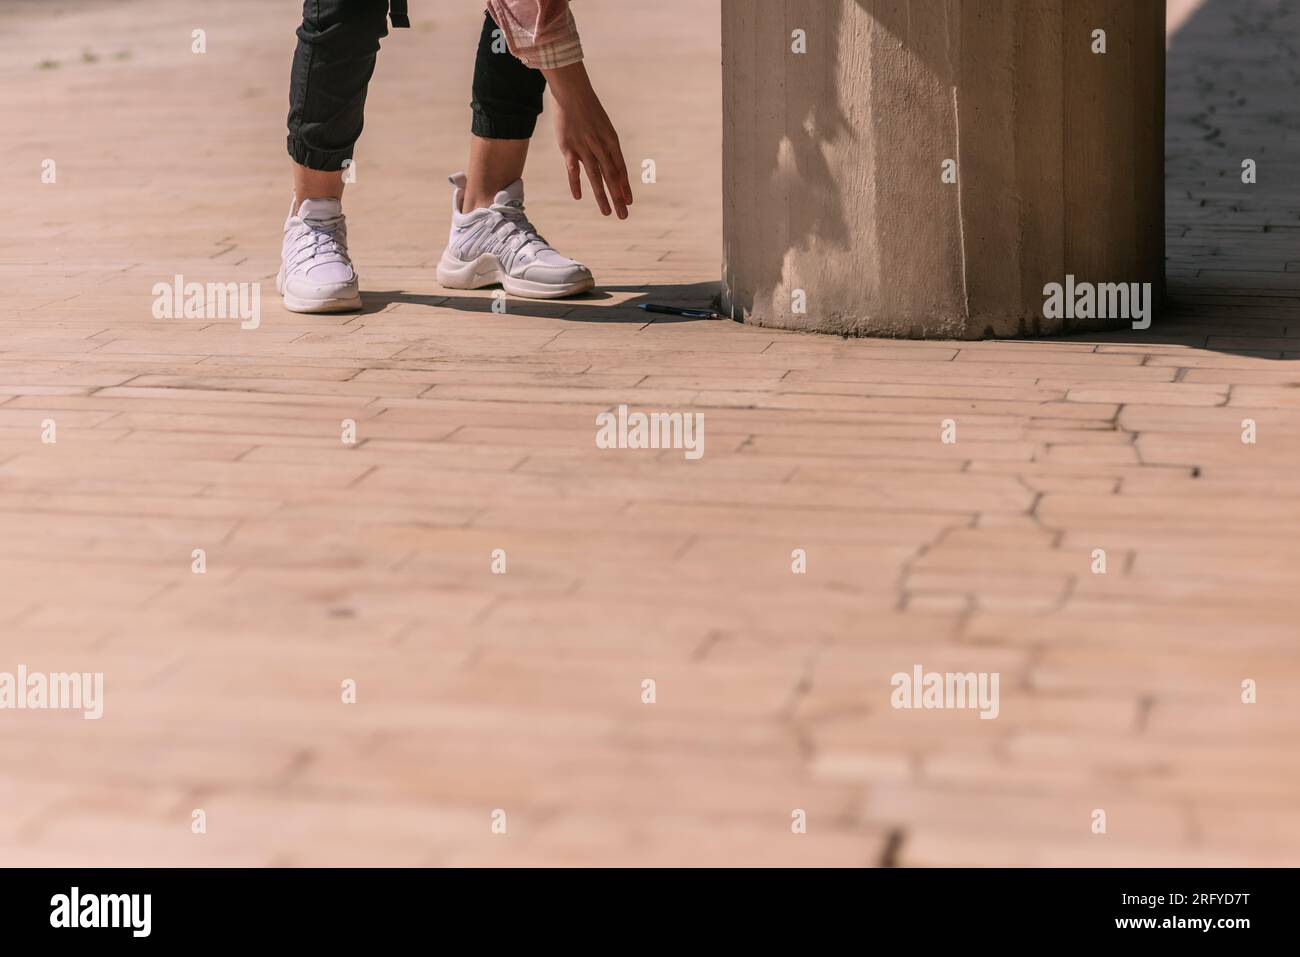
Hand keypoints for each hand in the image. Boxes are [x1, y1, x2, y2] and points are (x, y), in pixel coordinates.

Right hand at [543, 62, 632, 218]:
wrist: (572, 91)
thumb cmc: (588, 109)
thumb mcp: (603, 127)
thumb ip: (605, 146)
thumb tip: (609, 163)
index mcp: (611, 141)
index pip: (621, 168)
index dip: (625, 186)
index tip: (629, 202)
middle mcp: (600, 146)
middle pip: (611, 176)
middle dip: (618, 197)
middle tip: (623, 215)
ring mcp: (585, 147)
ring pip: (596, 176)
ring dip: (602, 196)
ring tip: (607, 212)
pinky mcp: (568, 147)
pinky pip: (573, 169)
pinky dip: (576, 183)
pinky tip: (579, 197)